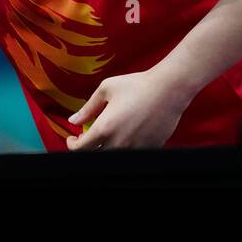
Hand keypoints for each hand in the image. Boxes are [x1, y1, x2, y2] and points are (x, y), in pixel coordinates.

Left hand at [65, 70, 193, 150]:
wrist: (169, 90)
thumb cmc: (138, 85)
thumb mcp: (107, 89)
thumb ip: (88, 107)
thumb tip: (74, 120)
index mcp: (104, 129)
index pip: (80, 149)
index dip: (73, 145)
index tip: (73, 139)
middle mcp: (118, 144)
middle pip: (94, 155)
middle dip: (88, 147)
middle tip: (88, 136)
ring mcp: (134, 149)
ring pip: (112, 155)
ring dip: (105, 148)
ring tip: (108, 133)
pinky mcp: (148, 149)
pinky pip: (129, 153)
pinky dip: (123, 147)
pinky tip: (126, 133)